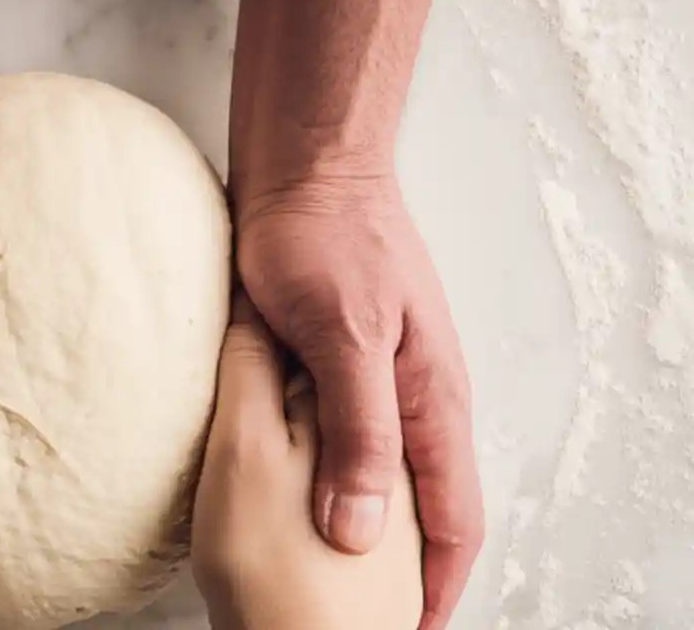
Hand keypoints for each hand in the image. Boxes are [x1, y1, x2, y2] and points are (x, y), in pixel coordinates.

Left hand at [235, 175, 482, 628]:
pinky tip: (299, 490)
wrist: (301, 168)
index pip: (453, 515)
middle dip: (402, 564)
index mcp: (432, 399)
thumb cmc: (324, 238)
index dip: (436, 581)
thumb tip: (363, 530)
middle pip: (422, 503)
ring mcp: (381, 378)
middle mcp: (415, 396)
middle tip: (365, 610)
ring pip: (382, 471)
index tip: (413, 629)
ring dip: (364, 521)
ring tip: (330, 569)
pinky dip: (330, 473)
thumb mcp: (344, 338)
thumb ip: (360, 431)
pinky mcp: (342, 360)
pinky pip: (345, 435)